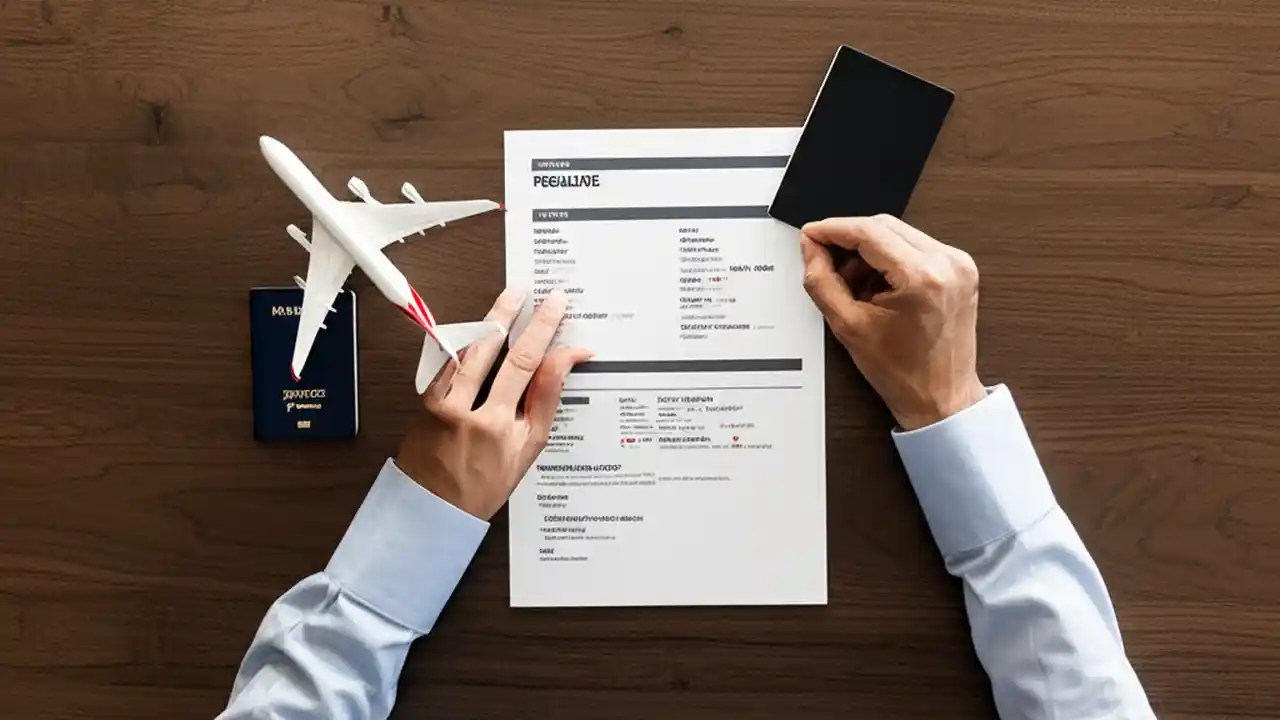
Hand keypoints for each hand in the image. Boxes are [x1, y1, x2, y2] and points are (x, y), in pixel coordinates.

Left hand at [396, 288, 591, 518]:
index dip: (546, 333)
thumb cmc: (483, 485)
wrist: (432, 506)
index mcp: (498, 426)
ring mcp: (441, 402)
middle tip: (536, 292)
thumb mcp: (527, 450)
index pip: (528, 366)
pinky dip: (465, 340)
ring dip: (491, 319)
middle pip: (497, 348)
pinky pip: (448, 361)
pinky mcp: (425, 399)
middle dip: (519, 315)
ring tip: (510, 297)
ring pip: (469, 349)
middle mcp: (467, 410)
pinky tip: (479, 324)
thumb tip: (564, 361)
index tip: (560, 309)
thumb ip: (544, 401)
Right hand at [800, 215, 984, 429]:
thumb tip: (811, 247)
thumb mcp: (848, 326)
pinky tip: (878, 286)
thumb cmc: (903, 372)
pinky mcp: (960, 269)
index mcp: (923, 277)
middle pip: (884, 225)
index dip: (833, 229)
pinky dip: (890, 258)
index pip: (868, 231)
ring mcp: (958, 264)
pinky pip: (915, 246)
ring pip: (899, 233)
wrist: (942, 397)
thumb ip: (822, 280)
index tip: (812, 234)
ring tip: (856, 285)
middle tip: (826, 261)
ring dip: (870, 251)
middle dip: (850, 240)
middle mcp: (947, 263)